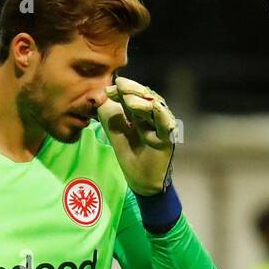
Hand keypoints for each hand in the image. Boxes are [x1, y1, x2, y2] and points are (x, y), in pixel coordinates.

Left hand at [97, 76, 176, 195]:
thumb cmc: (132, 159)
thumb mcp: (116, 136)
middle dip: (132, 90)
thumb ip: (110, 119)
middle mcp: (153, 118)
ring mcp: (161, 127)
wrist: (143, 183)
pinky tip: (152, 106)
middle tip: (118, 84)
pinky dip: (160, 114)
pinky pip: (166, 125)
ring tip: (127, 98)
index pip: (133, 97)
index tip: (108, 89)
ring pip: (156, 108)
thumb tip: (100, 99)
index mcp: (141, 116)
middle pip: (145, 97)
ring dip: (142, 101)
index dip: (121, 91)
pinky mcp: (168, 139)